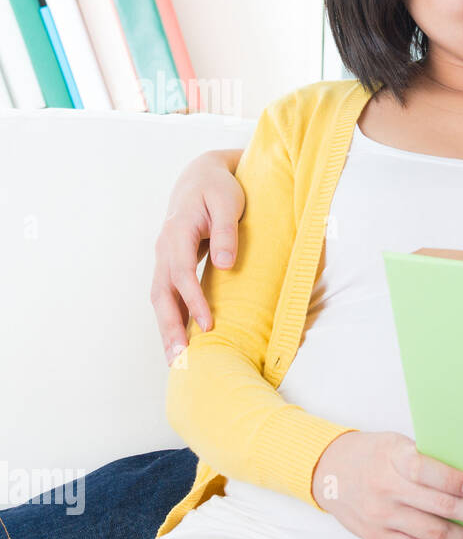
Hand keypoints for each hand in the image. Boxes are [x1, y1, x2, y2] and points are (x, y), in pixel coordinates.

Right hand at [151, 148, 244, 362]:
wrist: (200, 177)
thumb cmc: (218, 188)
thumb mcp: (227, 202)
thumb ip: (226, 231)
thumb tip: (226, 264)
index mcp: (177, 232)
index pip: (182, 273)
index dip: (194, 301)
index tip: (208, 325)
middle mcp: (164, 249)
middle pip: (162, 293)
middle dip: (169, 327)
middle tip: (179, 358)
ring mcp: (164, 259)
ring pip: (160, 299)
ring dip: (166, 330)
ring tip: (175, 362)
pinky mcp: (171, 266)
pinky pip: (168, 297)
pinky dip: (172, 320)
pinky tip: (180, 343)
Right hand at [312, 431, 462, 538]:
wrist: (328, 471)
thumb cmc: (373, 454)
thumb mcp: (397, 443)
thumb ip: (428, 460)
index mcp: (392, 458)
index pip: (426, 470)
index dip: (455, 481)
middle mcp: (386, 489)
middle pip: (440, 508)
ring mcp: (381, 517)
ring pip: (433, 535)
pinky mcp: (377, 538)